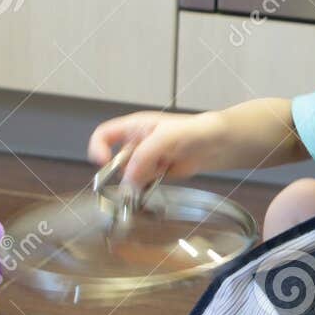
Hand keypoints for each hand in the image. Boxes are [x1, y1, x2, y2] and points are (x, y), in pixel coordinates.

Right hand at [86, 111, 216, 189]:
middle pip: (116, 162)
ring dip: (140, 179)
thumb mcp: (166, 137)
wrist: (216, 145)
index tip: (103, 163)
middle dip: (127, 171)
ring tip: (162, 169)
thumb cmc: (194, 130)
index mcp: (134, 127)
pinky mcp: (155, 174)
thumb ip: (144, 156)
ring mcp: (145, 160)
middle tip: (143, 173)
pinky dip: (148, 186)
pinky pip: (142, 185)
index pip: (104, 135)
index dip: (98, 148)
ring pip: (129, 176)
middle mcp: (136, 144)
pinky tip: (164, 176)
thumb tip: (128, 178)